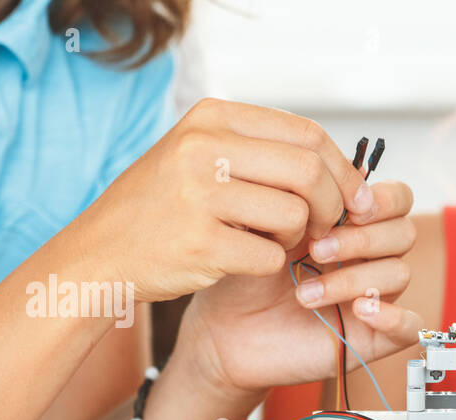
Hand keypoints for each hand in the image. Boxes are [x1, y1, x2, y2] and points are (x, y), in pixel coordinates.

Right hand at [68, 98, 379, 301]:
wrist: (100, 254)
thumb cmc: (163, 208)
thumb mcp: (202, 156)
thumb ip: (263, 152)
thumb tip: (344, 168)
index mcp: (211, 118)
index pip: (306, 133)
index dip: (342, 169)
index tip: (355, 197)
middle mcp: (203, 148)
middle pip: (309, 171)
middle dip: (334, 206)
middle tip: (328, 228)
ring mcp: (199, 196)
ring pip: (296, 215)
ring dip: (296, 237)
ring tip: (269, 241)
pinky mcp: (201, 244)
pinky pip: (271, 257)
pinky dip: (269, 265)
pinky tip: (243, 260)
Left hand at [173, 178, 419, 401]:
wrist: (224, 331)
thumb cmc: (245, 277)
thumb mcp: (267, 226)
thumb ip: (304, 197)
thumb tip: (345, 170)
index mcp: (352, 224)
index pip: (397, 199)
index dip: (380, 199)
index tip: (338, 208)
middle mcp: (370, 257)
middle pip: (404, 232)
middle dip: (362, 237)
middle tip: (316, 249)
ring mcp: (376, 296)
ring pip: (400, 273)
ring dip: (355, 279)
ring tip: (306, 293)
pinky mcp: (375, 336)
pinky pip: (411, 325)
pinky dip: (392, 317)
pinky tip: (360, 311)